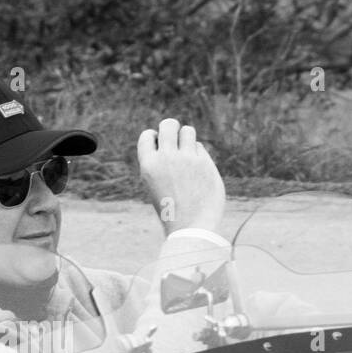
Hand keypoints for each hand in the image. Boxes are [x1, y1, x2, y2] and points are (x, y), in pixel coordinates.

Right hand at [137, 118, 225, 233]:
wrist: (190, 228)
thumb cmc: (171, 209)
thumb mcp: (155, 185)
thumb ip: (160, 162)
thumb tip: (172, 140)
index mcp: (148, 165)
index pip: (147, 135)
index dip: (154, 137)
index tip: (160, 147)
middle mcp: (166, 158)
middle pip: (168, 124)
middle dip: (171, 128)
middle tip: (176, 141)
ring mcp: (187, 159)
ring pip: (188, 131)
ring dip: (187, 138)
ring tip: (187, 154)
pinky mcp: (204, 163)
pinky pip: (200, 147)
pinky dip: (198, 155)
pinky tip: (197, 171)